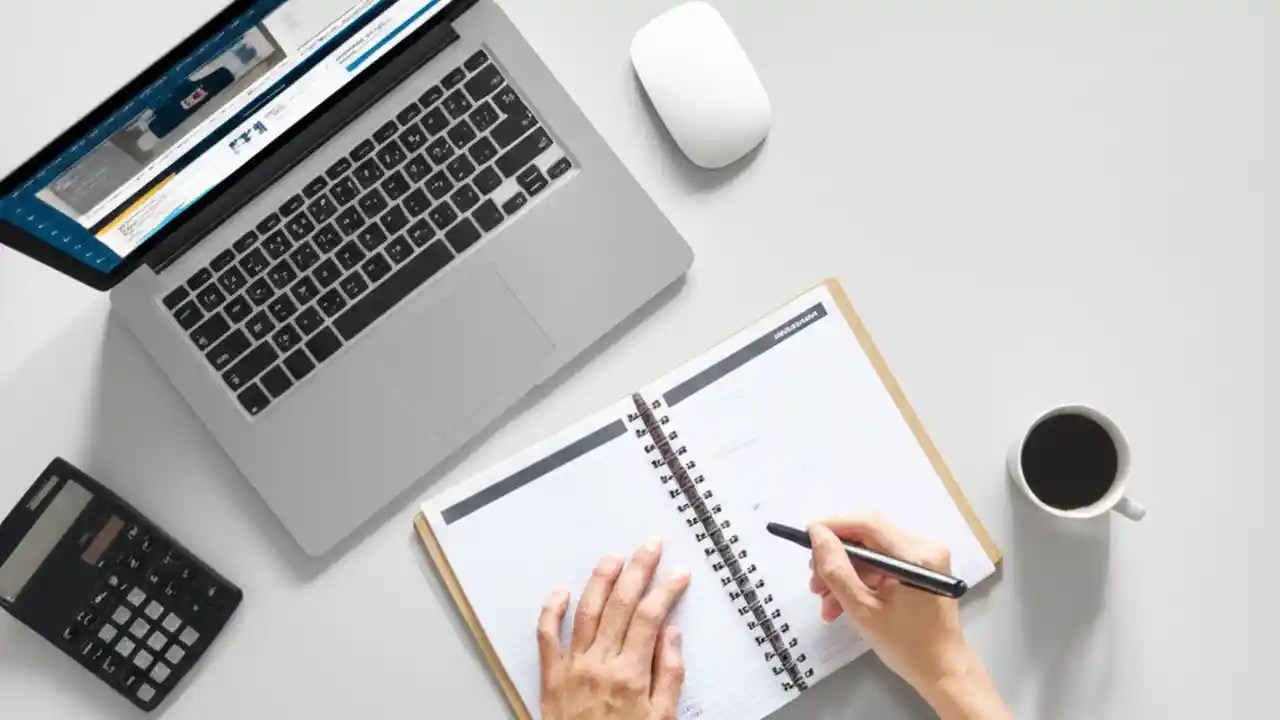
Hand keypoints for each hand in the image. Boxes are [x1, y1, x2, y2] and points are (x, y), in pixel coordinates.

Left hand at [538, 538, 690, 719]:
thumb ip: (669, 676)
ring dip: (601, 578)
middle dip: (638, 569)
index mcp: (631, 675)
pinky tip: (561, 590)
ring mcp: (572, 666)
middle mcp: (600, 663)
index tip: (679, 573)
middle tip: (650, 545)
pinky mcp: (550, 676)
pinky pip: (546, 635)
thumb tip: (671, 634)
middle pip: (622, 603)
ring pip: (587, 610)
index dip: (666, 590)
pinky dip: (551, 610)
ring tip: (614, 557)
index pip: (651, 617)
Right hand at [809, 515, 1018, 719]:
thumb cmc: (907, 646)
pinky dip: (859, 579)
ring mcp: (923, 557)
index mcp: (916, 556)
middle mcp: (924, 547)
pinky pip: (880, 563)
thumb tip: (816, 534)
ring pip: (870, 551)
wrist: (942, 670)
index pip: (868, 524)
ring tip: (824, 599)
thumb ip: (836, 569)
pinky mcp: (919, 567)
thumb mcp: (862, 610)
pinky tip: (841, 602)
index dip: (833, 526)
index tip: (805, 537)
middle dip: (836, 557)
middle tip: (814, 581)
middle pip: (868, 536)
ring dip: (844, 572)